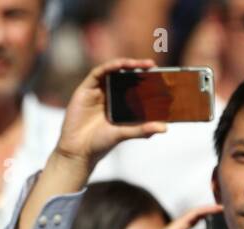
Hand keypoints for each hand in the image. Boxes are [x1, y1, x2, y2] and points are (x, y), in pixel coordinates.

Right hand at [53, 59, 167, 171]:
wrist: (79, 150)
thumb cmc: (101, 143)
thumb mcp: (125, 134)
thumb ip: (143, 129)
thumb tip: (165, 127)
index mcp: (119, 103)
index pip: (133, 86)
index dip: (145, 79)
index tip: (160, 75)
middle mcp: (108, 94)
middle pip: (124, 75)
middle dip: (138, 67)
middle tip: (151, 64)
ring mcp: (97, 91)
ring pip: (112, 71)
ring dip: (125, 64)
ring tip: (139, 63)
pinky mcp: (85, 89)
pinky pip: (98, 73)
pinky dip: (109, 67)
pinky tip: (120, 65)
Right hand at [121, 204, 227, 228]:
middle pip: (201, 222)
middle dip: (213, 219)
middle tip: (228, 218)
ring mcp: (181, 227)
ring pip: (198, 214)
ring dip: (211, 210)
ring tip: (225, 209)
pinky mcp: (179, 222)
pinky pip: (194, 212)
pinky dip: (206, 209)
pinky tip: (217, 208)